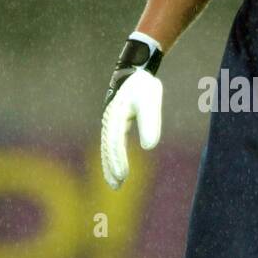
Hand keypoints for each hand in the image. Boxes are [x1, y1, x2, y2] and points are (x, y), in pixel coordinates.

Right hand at [100, 37, 162, 188]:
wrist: (135, 72)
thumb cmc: (144, 86)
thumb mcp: (150, 101)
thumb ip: (150, 122)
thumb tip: (149, 147)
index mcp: (116, 114)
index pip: (115, 142)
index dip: (118, 159)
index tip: (124, 175)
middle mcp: (109, 120)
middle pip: (107, 148)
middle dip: (111, 167)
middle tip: (117, 185)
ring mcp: (109, 122)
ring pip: (106, 148)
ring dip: (109, 165)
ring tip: (115, 184)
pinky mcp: (113, 124)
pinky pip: (109, 144)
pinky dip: (111, 157)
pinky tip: (115, 169)